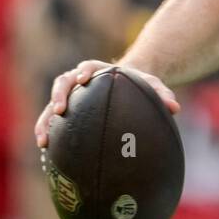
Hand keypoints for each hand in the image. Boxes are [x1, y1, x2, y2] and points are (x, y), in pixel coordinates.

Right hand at [34, 60, 179, 146]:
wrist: (127, 85)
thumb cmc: (139, 85)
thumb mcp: (153, 86)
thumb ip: (163, 94)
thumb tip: (175, 108)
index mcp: (97, 70)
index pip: (87, 68)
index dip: (82, 73)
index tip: (82, 80)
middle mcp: (78, 81)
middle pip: (62, 83)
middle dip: (58, 95)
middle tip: (58, 110)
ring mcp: (70, 96)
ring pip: (50, 105)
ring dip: (45, 121)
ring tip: (44, 140)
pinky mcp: (66, 111)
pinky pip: (51, 121)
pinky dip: (47, 133)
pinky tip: (46, 151)